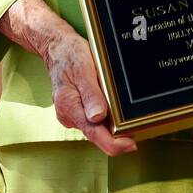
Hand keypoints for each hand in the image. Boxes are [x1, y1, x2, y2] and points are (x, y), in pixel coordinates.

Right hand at [0, 0, 137, 156]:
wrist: (57, 47)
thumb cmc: (70, 55)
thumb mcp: (83, 69)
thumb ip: (90, 94)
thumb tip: (97, 117)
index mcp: (69, 106)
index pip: (93, 134)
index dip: (114, 144)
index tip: (131, 145)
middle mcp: (69, 115)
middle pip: (97, 134)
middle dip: (116, 135)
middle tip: (134, 126)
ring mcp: (72, 115)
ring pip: (96, 128)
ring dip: (111, 125)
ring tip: (122, 111)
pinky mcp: (77, 112)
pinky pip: (94, 120)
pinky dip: (106, 117)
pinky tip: (112, 107)